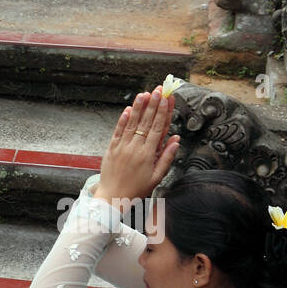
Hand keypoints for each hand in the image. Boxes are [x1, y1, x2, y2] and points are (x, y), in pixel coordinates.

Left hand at [92, 87, 178, 204]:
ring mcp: (121, 147)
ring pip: (132, 123)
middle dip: (153, 104)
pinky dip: (123, 120)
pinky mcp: (111, 149)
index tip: (167, 98)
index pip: (158, 127)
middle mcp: (134, 148)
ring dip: (139, 107)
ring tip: (144, 93)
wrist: (112, 198)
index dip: (163, 111)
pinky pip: (118, 131)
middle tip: (159, 89)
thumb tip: (176, 139)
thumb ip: (167, 157)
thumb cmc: (136, 189)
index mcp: (148, 154)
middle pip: (146, 122)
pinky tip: (128, 109)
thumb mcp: (157, 177)